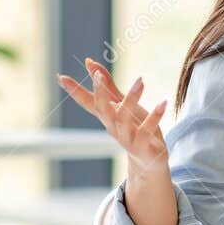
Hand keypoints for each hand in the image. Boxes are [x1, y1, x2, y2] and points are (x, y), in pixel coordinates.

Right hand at [57, 59, 167, 178]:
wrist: (150, 162)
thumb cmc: (135, 129)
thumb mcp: (121, 105)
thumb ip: (107, 85)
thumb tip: (89, 62)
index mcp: (107, 116)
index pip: (88, 102)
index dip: (74, 91)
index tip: (61, 77)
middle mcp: (113, 127)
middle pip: (102, 110)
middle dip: (99, 93)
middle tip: (98, 75)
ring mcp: (127, 138)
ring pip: (124, 119)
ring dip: (131, 98)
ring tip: (141, 80)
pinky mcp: (142, 146)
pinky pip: (146, 131)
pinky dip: (154, 117)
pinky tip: (163, 102)